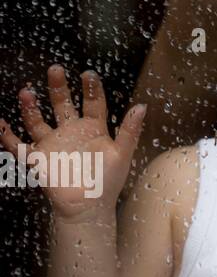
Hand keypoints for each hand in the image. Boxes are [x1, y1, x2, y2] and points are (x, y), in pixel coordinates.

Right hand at [0, 65, 145, 222]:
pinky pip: (17, 146)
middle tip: (56, 69)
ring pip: (38, 121)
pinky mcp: (37, 159)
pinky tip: (0, 122)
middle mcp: (71, 132)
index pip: (93, 103)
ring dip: (31, 107)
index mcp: (94, 129)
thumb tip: (142, 106)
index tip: (88, 73)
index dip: (91, 88)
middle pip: (62, 104)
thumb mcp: (123, 153)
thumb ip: (130, 130)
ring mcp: (53, 144)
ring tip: (26, 91)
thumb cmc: (108, 182)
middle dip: (58, 87)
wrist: (88, 207)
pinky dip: (6, 135)